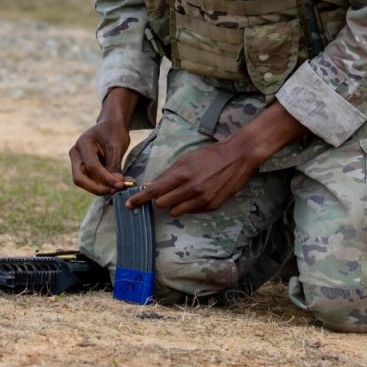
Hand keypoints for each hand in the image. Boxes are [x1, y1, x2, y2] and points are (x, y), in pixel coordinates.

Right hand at [69, 87, 138, 195]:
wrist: (110, 125)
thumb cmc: (114, 131)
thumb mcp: (117, 146)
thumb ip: (114, 165)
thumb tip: (116, 185)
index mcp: (83, 143)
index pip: (91, 166)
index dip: (105, 178)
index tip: (120, 184)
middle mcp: (76, 153)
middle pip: (80, 178)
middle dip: (97, 188)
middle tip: (115, 191)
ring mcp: (77, 160)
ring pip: (83, 181)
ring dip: (99, 188)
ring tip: (117, 188)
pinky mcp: (82, 167)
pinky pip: (88, 179)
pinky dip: (100, 184)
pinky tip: (113, 185)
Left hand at [125, 100, 308, 216]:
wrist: (237, 157)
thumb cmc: (210, 154)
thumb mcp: (186, 159)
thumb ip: (169, 174)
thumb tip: (153, 186)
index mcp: (182, 174)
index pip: (154, 191)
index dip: (139, 199)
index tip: (129, 205)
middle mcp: (190, 189)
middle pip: (162, 204)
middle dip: (159, 199)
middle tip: (165, 191)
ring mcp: (202, 200)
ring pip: (175, 211)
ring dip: (173, 204)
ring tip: (183, 192)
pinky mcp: (212, 206)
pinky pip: (191, 211)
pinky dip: (189, 205)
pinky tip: (197, 193)